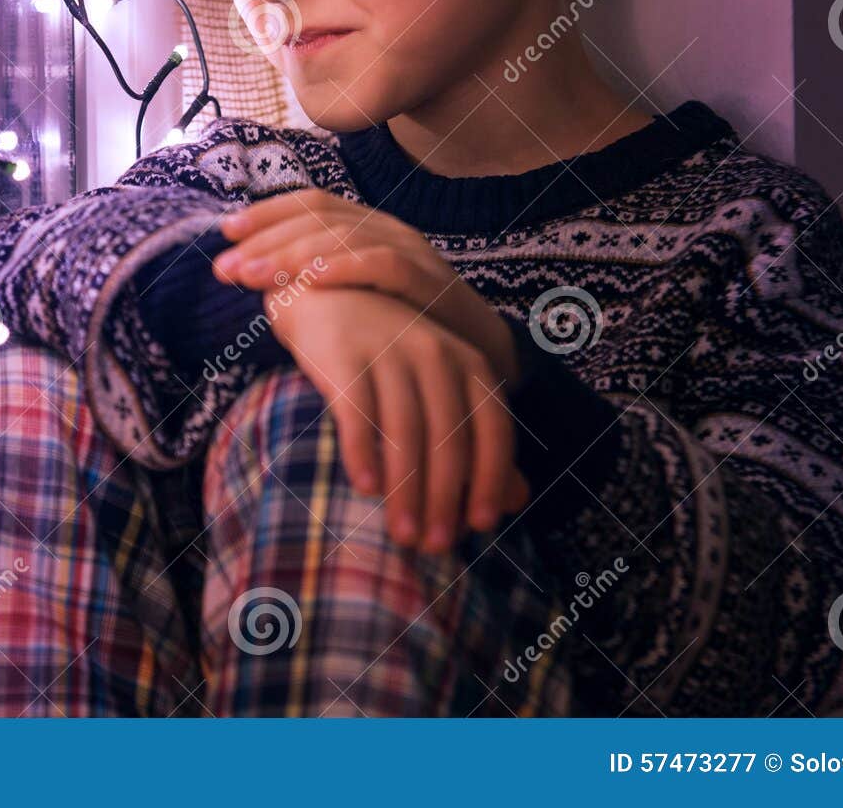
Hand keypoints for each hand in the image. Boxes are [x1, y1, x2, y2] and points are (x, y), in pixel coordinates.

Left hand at [215, 190, 518, 382]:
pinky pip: (382, 265)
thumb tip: (256, 282)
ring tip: (252, 275)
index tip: (225, 233)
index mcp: (365, 226)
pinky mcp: (429, 280)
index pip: (310, 202)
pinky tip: (309, 280)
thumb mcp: (354, 296)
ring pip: (342, 237)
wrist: (479, 353)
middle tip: (225, 267)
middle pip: (317, 217)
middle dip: (265, 239)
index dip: (266, 213)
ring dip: (291, 254)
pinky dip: (343, 268)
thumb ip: (314, 281)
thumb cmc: (405, 326)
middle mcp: (385, 228)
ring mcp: (409, 250)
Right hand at [265, 284, 527, 552]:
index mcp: (468, 361)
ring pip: (405, 433)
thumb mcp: (441, 389)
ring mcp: (388, 352)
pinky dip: (363, 453)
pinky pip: (357, 413)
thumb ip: (477, 440)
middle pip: (449, 438)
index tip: (482, 525)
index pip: (492, 427)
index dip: (491, 479)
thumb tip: (516, 500)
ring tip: (401, 535)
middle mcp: (435, 353)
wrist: (326, 296)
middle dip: (444, 499)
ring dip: (405, 491)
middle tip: (433, 546)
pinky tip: (365, 489)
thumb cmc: (390, 356)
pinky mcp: (344, 356)